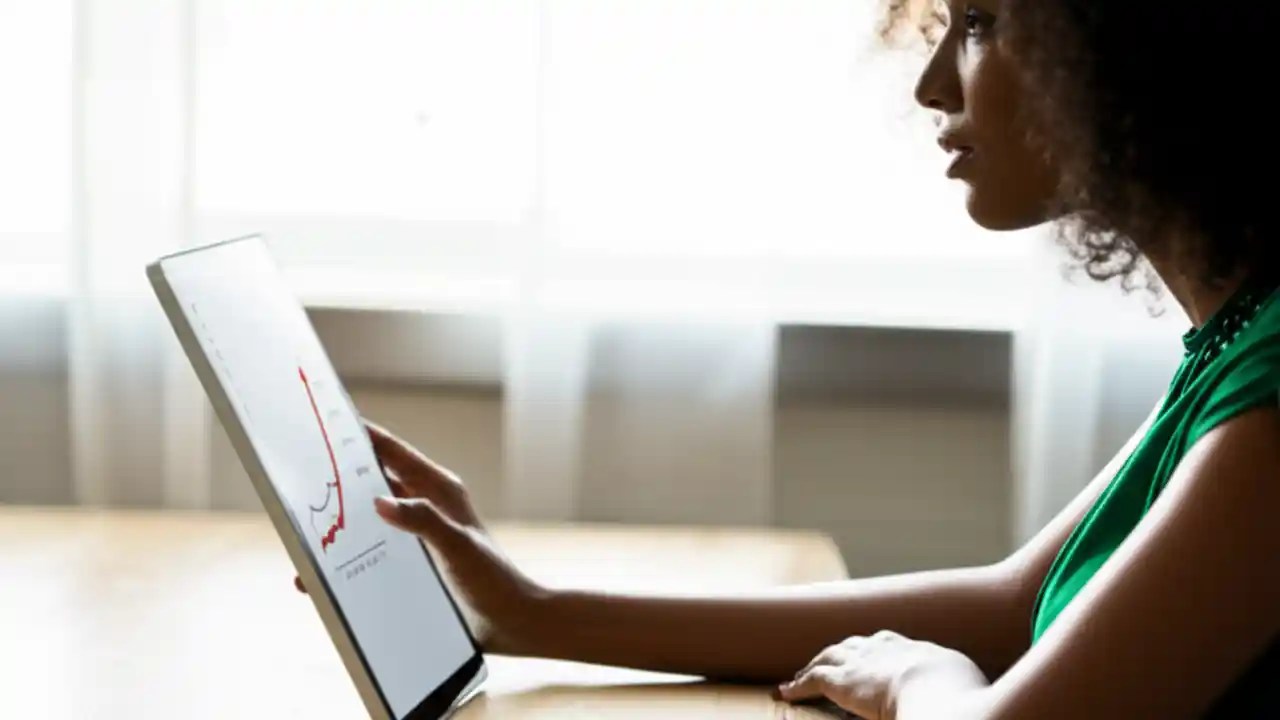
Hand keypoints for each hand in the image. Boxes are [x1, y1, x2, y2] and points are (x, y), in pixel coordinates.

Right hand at [294, 420, 550, 655]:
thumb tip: (379, 502)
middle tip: (298, 478)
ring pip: (365, 520)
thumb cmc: (492, 579)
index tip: (326, 422)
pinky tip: (316, 579)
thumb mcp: (458, 546)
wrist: (510, 622)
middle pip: (371, 483)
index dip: (360, 434)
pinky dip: (343, 561)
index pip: (391, 451)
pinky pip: (368, 553)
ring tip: (298, 531)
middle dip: (337, 479)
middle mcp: (422, 507)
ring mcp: (412, 536)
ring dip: (337, 525)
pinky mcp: (407, 564)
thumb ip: (423, 521)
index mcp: (438, 490)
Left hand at [776, 630, 987, 719]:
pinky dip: (796, 686)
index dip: (877, 651)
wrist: (937, 687)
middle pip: (856, 644)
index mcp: (916, 650)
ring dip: (813, 665)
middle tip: (831, 660)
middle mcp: (885, 648)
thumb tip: (968, 705)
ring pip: (829, 657)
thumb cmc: (961, 694)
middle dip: (842, 651)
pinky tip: (783, 692)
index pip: (890, 645)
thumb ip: (956, 688)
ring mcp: (862, 662)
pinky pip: (812, 681)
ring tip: (799, 676)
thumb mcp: (966, 686)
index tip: (871, 654)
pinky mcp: (842, 681)